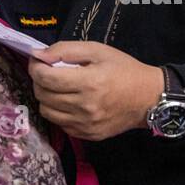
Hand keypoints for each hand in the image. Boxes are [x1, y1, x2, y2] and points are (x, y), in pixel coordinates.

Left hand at [28, 41, 164, 140]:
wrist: (149, 98)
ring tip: (57, 88)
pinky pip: (60, 124)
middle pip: (43, 95)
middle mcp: (85, 107)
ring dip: (46, 97)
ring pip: (47, 112)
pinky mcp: (88, 135)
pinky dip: (58, 112)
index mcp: (89, 82)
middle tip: (48, 72)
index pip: (46, 78)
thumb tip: (38, 55)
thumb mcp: (98, 50)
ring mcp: (86, 124)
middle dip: (39, 81)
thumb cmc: (124, 70)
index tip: (38, 61)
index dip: (35, 67)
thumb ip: (66, 50)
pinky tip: (69, 102)